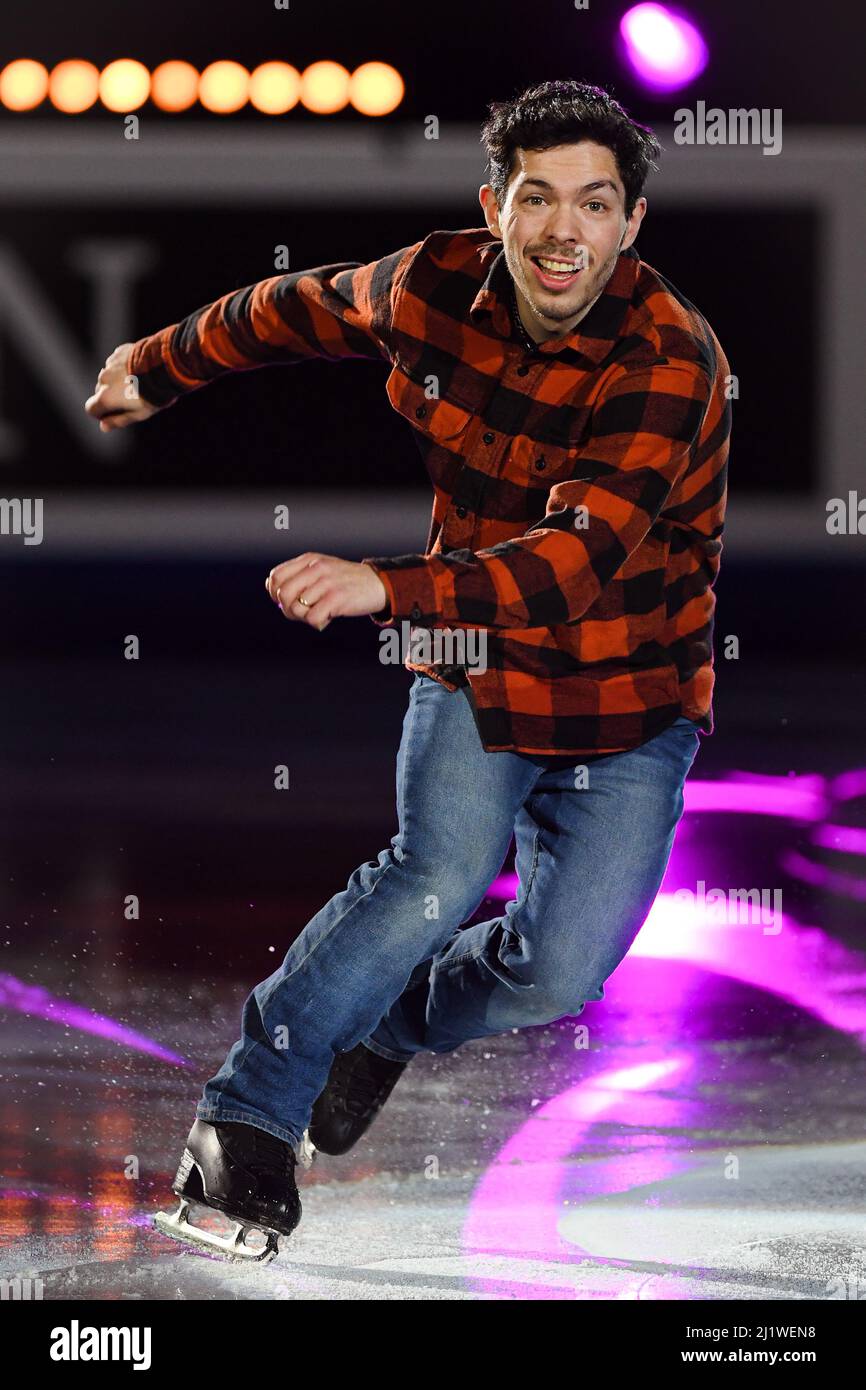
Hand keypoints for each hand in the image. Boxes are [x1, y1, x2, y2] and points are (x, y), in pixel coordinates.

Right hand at [84, 342, 162, 431]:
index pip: (91, 408)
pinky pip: (116, 363)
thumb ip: (118, 420)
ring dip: (117, 381)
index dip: (100, 413)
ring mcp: (110, 364)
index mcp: (106, 397)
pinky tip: (138, 371)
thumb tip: (103, 427)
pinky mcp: (119, 352)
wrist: (165, 367)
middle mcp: (103, 379)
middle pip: (100, 391)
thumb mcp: (138, 414)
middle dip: (110, 396)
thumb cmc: (152, 395)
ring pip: (108, 376)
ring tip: (137, 383)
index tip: (114, 413)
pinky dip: (123, 368)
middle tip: (131, 398)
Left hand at [265, 553, 388, 630]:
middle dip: (289, 609)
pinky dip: (317, 623)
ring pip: (296, 608)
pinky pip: (312, 618)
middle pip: (283, 594)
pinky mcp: (337, 598)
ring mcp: (326, 582)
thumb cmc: (346, 582)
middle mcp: (316, 568)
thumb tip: (275, 596)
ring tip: (319, 614)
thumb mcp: (321, 570)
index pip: (276, 577)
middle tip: (303, 613)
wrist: (377, 584)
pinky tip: (327, 619)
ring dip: (305, 617)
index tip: (286, 602)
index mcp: (309, 560)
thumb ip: (299, 577)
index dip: (275, 593)